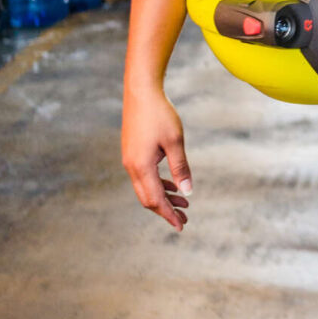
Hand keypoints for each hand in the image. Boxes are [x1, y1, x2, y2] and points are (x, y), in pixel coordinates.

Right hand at [121, 87, 192, 232]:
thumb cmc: (160, 114)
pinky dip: (158, 184)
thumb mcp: (175, 141)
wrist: (141, 91)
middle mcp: (131, 166)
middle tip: (184, 218)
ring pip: (145, 188)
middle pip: (148, 198)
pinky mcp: (132, 152)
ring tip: (183, 202)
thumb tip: (187, 191)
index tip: (181, 226)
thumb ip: (181, 167)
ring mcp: (129, 159)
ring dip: (163, 196)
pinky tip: (172, 184)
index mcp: (141, 167)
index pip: (156, 199)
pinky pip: (143, 176)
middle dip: (165, 210)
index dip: (169, 215)